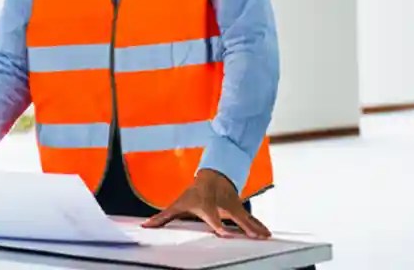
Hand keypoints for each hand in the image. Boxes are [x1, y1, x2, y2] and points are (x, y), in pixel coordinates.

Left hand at [142, 169, 270, 238]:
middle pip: (234, 217)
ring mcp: (233, 207)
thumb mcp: (178, 204)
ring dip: (256, 227)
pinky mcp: (240, 210)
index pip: (212, 216)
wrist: (213, 176)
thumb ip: (163, 217)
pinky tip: (267, 234)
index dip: (217, 224)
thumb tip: (146, 225)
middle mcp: (222, 206)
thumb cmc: (194, 193)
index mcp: (207, 206)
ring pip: (246, 218)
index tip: (223, 233)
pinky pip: (251, 219)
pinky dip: (259, 226)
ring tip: (265, 236)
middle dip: (244, 227)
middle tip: (252, 236)